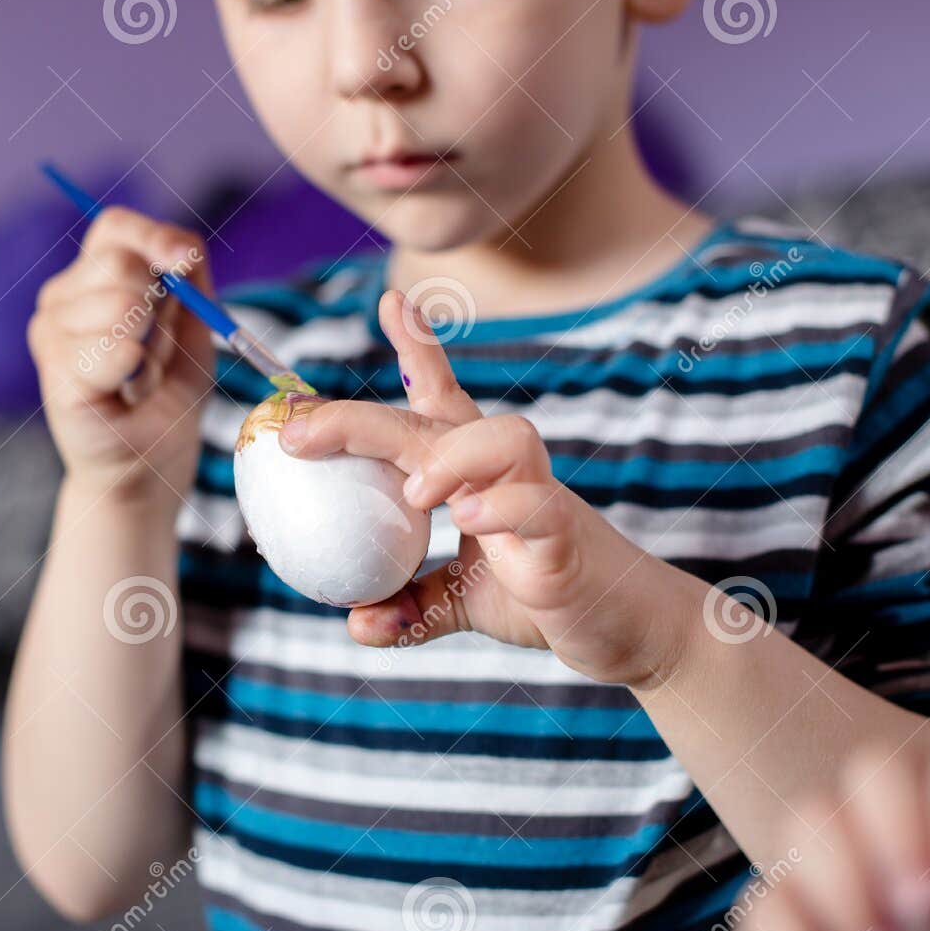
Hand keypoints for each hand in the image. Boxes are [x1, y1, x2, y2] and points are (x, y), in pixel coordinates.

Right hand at [28, 208, 216, 501]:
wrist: (149, 465)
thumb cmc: (167, 395)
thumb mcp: (193, 326)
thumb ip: (191, 277)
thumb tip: (183, 248)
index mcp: (92, 277)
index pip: (115, 227)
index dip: (154, 237)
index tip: (184, 263)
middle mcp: (61, 297)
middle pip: (122, 265)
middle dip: (160, 310)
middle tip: (154, 353)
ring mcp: (50, 334)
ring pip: (122, 307)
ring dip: (153, 350)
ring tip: (140, 379)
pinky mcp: (56, 373)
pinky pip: (115, 349)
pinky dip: (139, 371)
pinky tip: (127, 393)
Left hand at [277, 289, 707, 685]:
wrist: (629, 628)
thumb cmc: (545, 596)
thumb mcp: (462, 603)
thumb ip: (408, 608)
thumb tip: (355, 625)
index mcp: (475, 475)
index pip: (441, 399)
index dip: (418, 349)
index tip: (391, 302)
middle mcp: (506, 473)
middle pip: (439, 417)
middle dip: (365, 416)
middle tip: (300, 431)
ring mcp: (542, 500)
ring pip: (506, 440)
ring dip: (451, 456)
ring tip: (414, 493)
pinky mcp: (567, 542)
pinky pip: (539, 510)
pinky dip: (504, 510)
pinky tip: (469, 522)